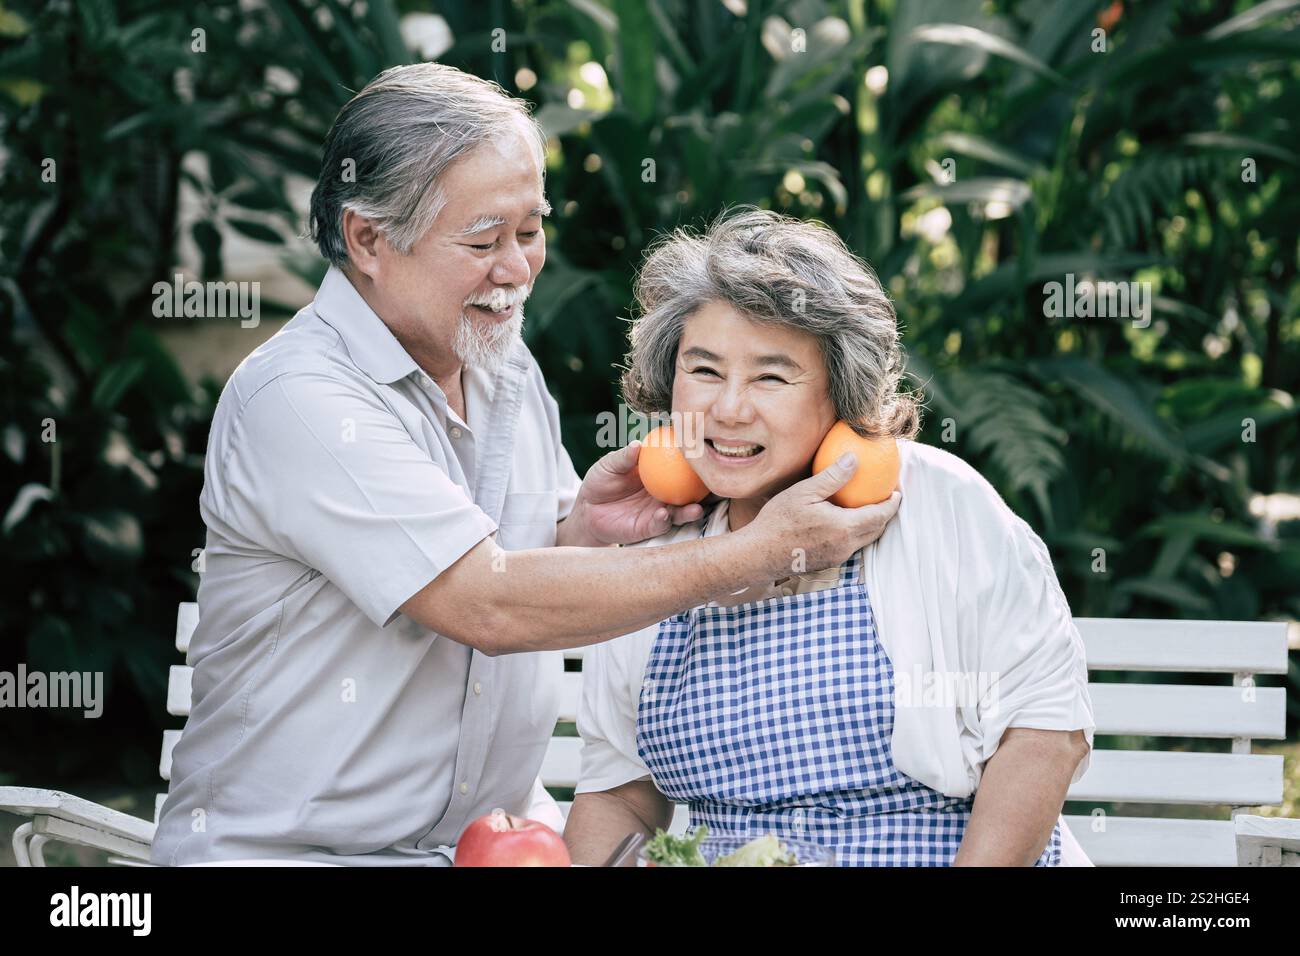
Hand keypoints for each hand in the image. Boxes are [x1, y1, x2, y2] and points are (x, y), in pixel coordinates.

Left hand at [560, 441, 706, 546]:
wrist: (588, 509)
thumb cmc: (600, 481)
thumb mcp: (609, 465)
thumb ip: (623, 457)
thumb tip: (638, 444)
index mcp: (659, 474)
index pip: (680, 468)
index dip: (693, 463)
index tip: (704, 456)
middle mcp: (665, 493)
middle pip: (689, 492)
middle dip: (703, 492)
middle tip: (711, 487)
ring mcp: (659, 510)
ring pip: (681, 512)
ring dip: (689, 512)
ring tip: (695, 509)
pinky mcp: (650, 527)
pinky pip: (660, 524)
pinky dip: (664, 519)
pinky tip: (664, 514)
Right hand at [744, 452, 901, 575]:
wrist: (758, 554)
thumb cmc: (779, 521)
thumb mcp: (805, 493)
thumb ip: (832, 477)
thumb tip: (854, 458)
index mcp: (845, 528)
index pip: (880, 515)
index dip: (893, 503)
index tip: (898, 491)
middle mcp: (845, 546)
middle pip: (876, 531)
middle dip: (886, 515)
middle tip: (887, 498)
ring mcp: (837, 557)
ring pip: (863, 540)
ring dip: (871, 526)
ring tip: (869, 509)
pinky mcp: (827, 563)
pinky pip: (849, 546)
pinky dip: (855, 533)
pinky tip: (844, 522)